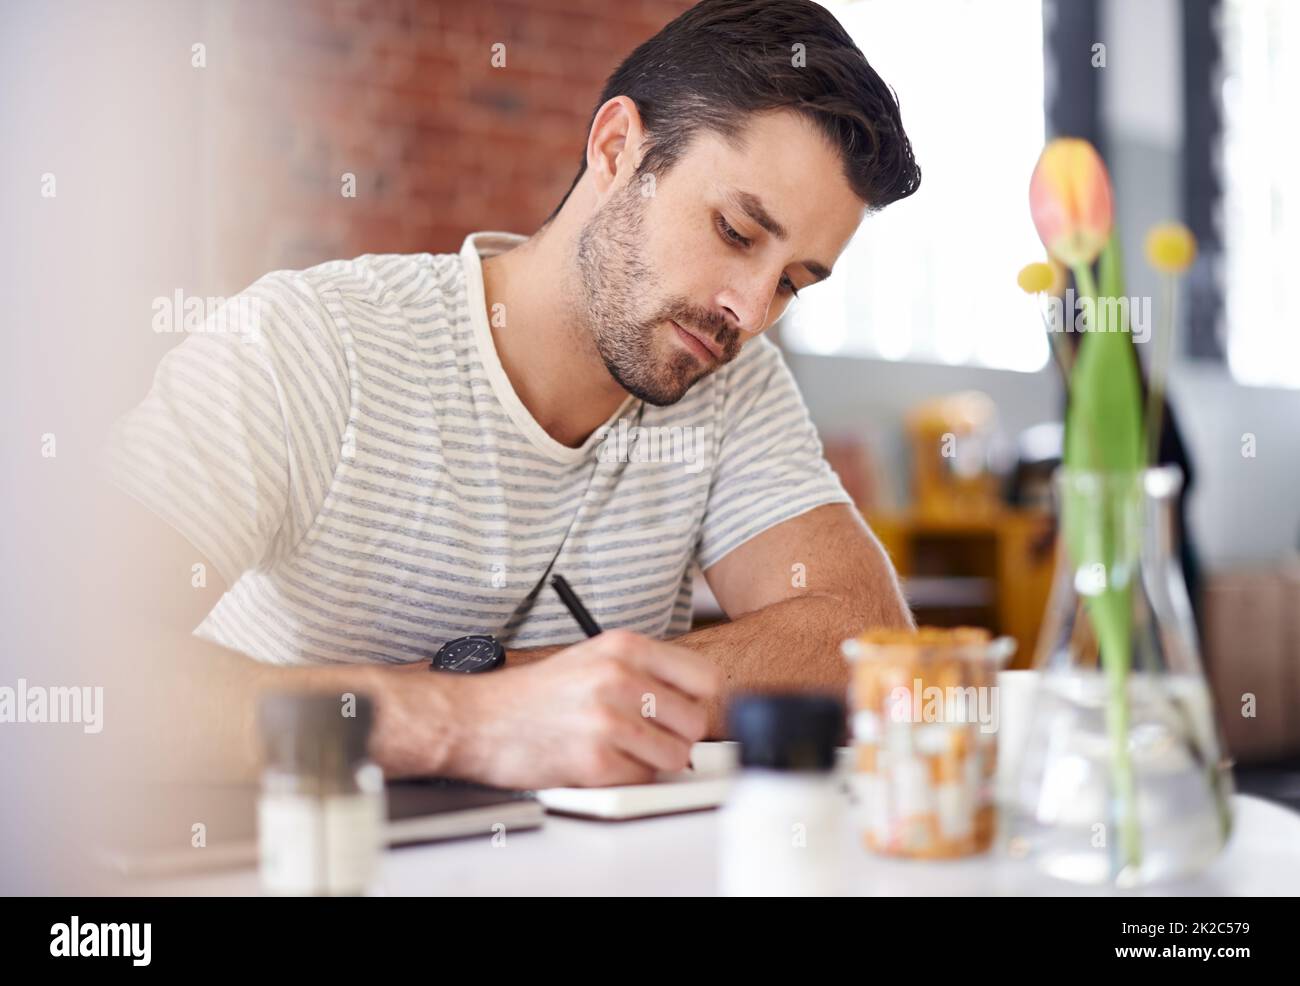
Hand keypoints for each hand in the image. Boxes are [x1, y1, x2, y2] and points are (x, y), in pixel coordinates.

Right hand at [451, 629, 720, 788]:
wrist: (477, 719)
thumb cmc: (534, 694)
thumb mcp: (591, 658)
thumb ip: (644, 670)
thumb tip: (696, 698)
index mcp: (624, 647)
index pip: (704, 677)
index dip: (699, 701)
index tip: (686, 712)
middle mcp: (620, 678)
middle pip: (695, 721)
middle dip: (677, 736)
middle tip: (649, 736)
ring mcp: (608, 720)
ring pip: (676, 755)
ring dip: (653, 760)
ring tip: (620, 749)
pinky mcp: (595, 761)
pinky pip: (642, 778)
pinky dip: (624, 777)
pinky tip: (597, 761)